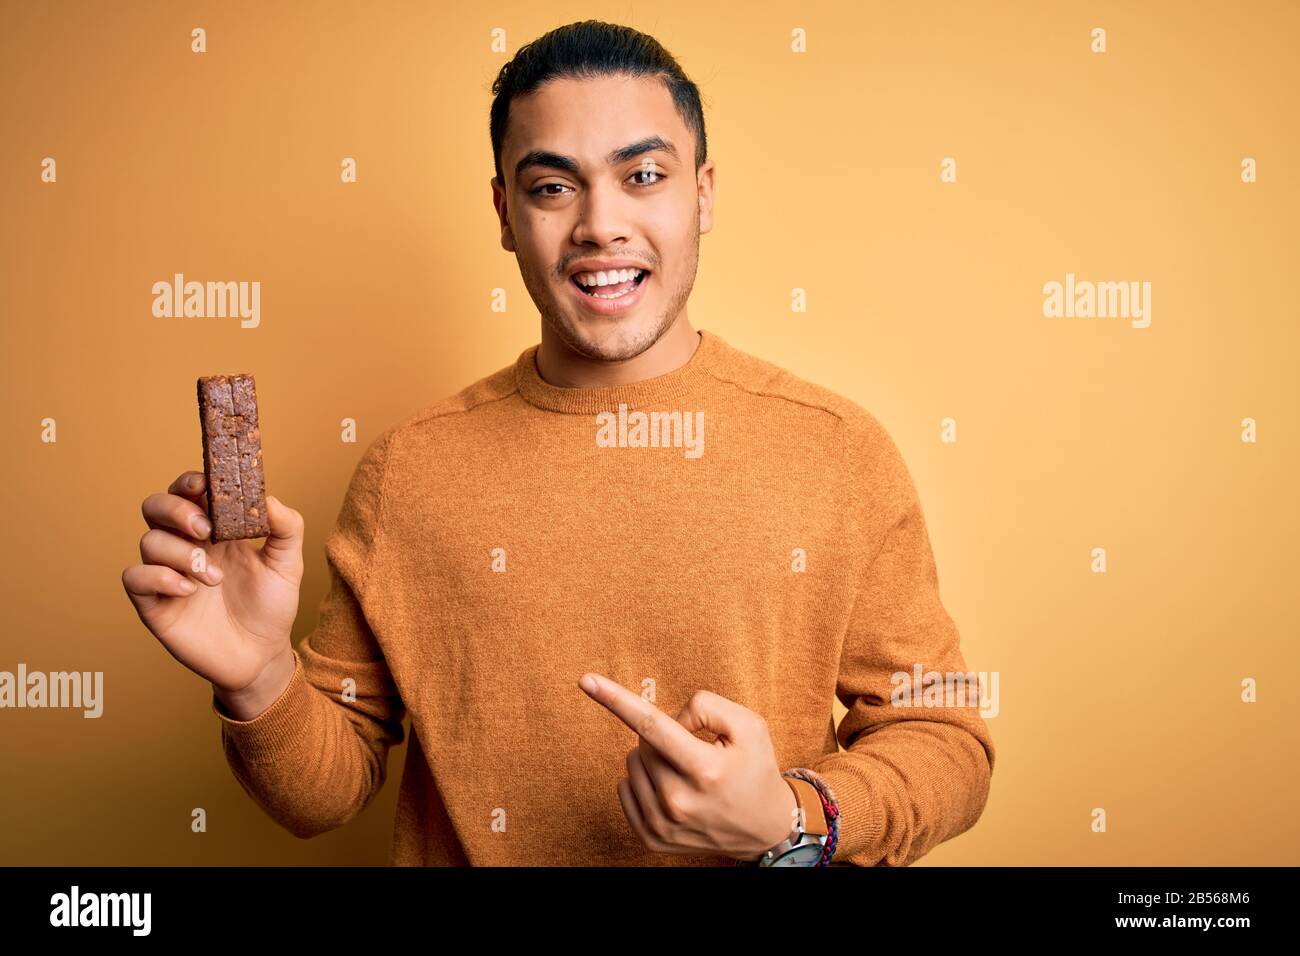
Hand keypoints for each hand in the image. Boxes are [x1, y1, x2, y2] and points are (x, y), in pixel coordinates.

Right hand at [122, 470, 304, 701]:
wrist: (261, 655)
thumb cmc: (270, 607)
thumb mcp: (287, 564)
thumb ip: (286, 528)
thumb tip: (267, 498)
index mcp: (215, 531)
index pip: (189, 493)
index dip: (190, 482)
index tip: (205, 485)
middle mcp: (186, 546)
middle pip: (156, 507)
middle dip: (176, 509)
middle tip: (205, 530)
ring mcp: (167, 574)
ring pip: (148, 541)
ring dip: (181, 553)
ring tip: (213, 577)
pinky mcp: (154, 604)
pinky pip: (135, 578)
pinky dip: (159, 577)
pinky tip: (189, 590)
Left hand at [579, 673, 798, 860]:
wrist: (766, 828)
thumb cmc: (756, 769)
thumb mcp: (749, 725)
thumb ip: (706, 706)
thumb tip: (667, 718)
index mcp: (705, 770)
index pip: (651, 725)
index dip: (616, 699)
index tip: (586, 680)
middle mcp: (679, 801)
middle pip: (643, 743)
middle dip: (664, 735)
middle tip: (695, 750)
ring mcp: (663, 824)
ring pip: (632, 764)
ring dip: (652, 757)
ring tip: (686, 770)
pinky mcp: (652, 839)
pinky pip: (625, 789)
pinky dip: (643, 780)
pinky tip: (670, 787)